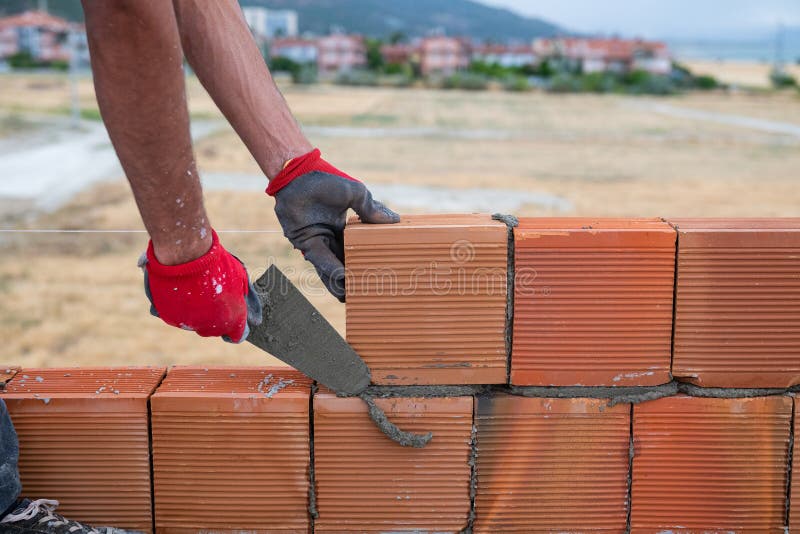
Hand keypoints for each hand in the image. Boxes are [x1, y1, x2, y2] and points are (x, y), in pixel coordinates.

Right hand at [139, 229, 261, 342]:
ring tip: (195, 289)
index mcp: (232, 320)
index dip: (236, 326)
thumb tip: (256, 320)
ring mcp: (190, 324)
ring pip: (196, 324)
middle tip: (211, 295)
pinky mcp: (170, 318)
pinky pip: (177, 317)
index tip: (232, 316)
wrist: (185, 255)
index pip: (237, 335)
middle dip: (216, 317)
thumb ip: (249, 302)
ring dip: (197, 312)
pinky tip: (181, 290)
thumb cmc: (217, 264)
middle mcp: (211, 327)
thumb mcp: (241, 278)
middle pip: (215, 330)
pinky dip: (179, 308)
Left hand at [268, 149, 399, 300]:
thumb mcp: (355, 193)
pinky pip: (320, 259)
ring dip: (340, 281)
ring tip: (351, 296)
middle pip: (344, 264)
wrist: (299, 174)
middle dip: (353, 279)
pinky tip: (342, 277)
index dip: (366, 262)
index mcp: (344, 229)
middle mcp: (330, 238)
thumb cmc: (325, 181)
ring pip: (331, 267)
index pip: (357, 250)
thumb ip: (371, 209)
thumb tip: (395, 220)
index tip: (379, 274)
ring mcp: (317, 242)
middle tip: (366, 293)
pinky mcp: (305, 242)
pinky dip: (330, 268)